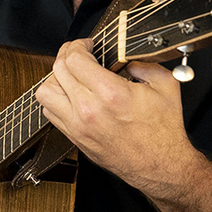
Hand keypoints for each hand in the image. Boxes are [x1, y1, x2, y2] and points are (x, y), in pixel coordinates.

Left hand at [35, 39, 198, 197]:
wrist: (160, 166)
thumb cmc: (163, 131)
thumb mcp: (166, 86)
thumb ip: (144, 63)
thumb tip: (126, 56)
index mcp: (111, 93)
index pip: (75, 59)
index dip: (78, 45)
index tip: (87, 44)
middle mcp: (89, 110)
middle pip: (57, 70)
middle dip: (66, 54)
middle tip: (78, 52)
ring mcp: (79, 126)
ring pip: (45, 92)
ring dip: (56, 78)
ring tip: (71, 74)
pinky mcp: (75, 138)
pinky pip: (50, 112)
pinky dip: (56, 99)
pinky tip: (71, 95)